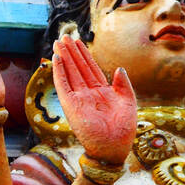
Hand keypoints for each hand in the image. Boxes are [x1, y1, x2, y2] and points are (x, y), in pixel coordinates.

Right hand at [52, 36, 136, 163]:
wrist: (114, 148)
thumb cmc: (124, 129)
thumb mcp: (128, 102)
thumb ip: (123, 84)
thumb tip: (119, 68)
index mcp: (102, 92)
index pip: (91, 68)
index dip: (84, 54)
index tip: (78, 41)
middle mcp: (89, 93)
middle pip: (78, 67)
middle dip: (71, 52)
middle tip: (64, 36)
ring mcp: (79, 98)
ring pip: (70, 72)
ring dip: (64, 57)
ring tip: (58, 42)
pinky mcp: (71, 105)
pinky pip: (63, 85)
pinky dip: (59, 72)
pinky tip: (56, 59)